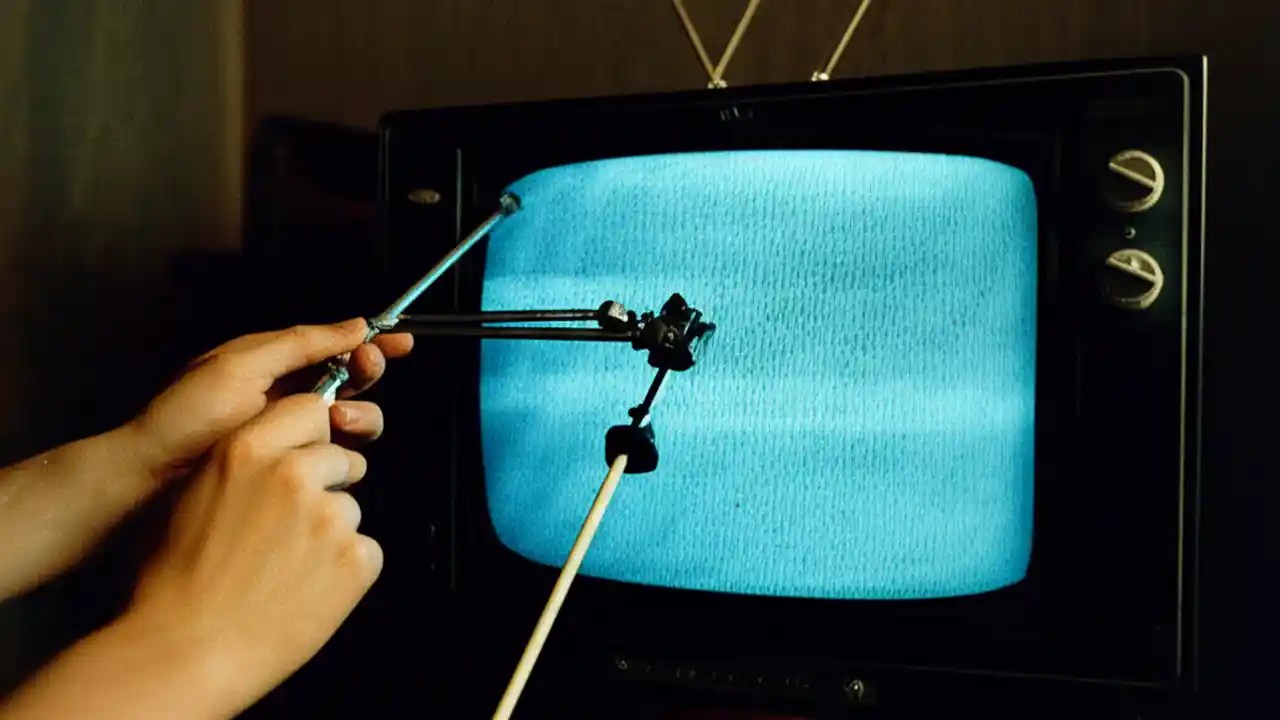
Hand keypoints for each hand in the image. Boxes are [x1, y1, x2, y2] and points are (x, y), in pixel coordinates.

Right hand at [124, 393, 381, 714]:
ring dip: (331, 533)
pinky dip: (345, 572)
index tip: (306, 455)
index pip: (310, 411)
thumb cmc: (171, 583)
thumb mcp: (190, 497)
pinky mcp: (356, 558)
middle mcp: (294, 474)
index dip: (312, 436)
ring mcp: (330, 516)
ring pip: (350, 509)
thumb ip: (237, 465)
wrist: (186, 653)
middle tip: (293, 528)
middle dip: (326, 486)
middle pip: (341, 460)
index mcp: (248, 451)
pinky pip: (365, 553)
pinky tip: (305, 591)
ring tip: (287, 569)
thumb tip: (267, 456)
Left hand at [129, 318, 411, 481]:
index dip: (372, 343)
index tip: (401, 340)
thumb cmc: (187, 414)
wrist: (153, 474)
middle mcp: (292, 397)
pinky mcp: (298, 468)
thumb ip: (303, 342)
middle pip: (356, 382)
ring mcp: (297, 435)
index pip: (337, 346)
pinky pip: (342, 459)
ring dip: (360, 415)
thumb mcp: (243, 363)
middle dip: (368, 374)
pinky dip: (347, 453)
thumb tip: (355, 325)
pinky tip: (330, 450)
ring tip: (338, 419)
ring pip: (357, 421)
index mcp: (278, 363)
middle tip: (363, 371)